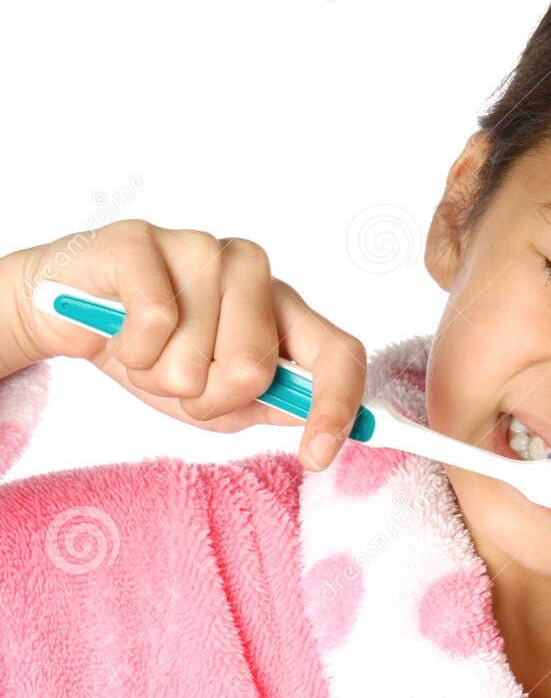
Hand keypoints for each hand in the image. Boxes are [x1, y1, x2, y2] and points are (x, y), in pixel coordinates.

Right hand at [5, 221, 365, 469]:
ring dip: (159, 377)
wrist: (65, 314)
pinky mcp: (147, 240)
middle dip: (205, 398)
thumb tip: (314, 416)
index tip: (315, 457)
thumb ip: (270, 403)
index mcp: (283, 312)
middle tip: (177, 381)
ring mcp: (203, 248)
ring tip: (145, 352)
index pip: (339, 353)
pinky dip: (131, 350)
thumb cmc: (155, 356)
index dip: (336, 407)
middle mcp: (253, 271)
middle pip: (254, 369)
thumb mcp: (219, 398)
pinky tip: (120, 330)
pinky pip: (155, 321)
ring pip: (198, 356)